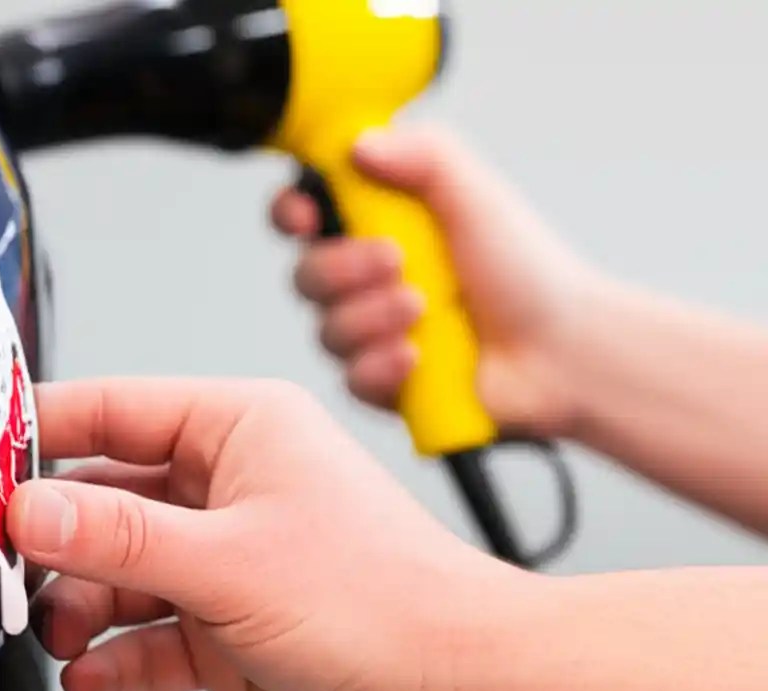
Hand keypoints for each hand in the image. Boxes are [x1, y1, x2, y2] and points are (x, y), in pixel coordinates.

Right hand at [7, 378, 528, 690]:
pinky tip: (94, 678)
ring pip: (120, 570)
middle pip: (105, 497)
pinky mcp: (227, 619)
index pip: (113, 410)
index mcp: (236, 428)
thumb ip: (121, 536)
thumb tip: (31, 509)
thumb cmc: (383, 598)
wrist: (456, 687)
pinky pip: (149, 631)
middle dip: (58, 542)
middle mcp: (226, 483)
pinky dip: (116, 657)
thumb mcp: (231, 561)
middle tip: (10, 573)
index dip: (41, 434)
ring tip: (59, 636)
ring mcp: (225, 554)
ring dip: (81, 607)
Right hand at [272, 125, 604, 437]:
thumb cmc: (526, 270)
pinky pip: (350, 378)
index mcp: (379, 221)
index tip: (306, 217)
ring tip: (422, 310)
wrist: (564, 351)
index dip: (291, 212)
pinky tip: (417, 357)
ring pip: (325, 329)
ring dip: (370, 317)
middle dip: (341, 268)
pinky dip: (381, 366)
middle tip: (396, 260)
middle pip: (306, 274)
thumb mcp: (476, 194)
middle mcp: (367, 277)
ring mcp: (372, 331)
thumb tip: (359, 144)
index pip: (304, 211)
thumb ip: (423, 155)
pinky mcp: (382, 381)